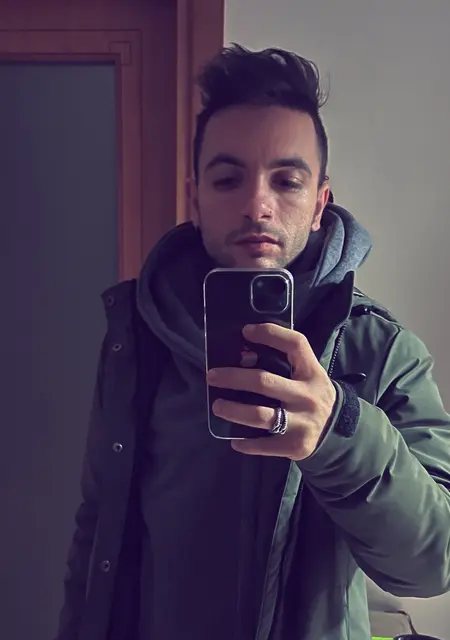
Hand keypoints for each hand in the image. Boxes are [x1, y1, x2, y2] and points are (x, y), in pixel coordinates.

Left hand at [207, 323, 336, 459]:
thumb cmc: (311, 395)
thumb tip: (243, 353)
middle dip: (233, 378)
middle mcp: (307, 396)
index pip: (295, 344)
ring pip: (259, 415)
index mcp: (312, 373)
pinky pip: (263, 444)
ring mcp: (301, 423)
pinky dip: (245, 443)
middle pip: (264, 382)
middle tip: (212, 376)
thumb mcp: (308, 375)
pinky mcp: (295, 446)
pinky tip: (235, 439)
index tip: (245, 331)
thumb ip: (285, 364)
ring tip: (217, 406)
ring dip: (233, 410)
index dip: (270, 334)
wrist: (336, 432)